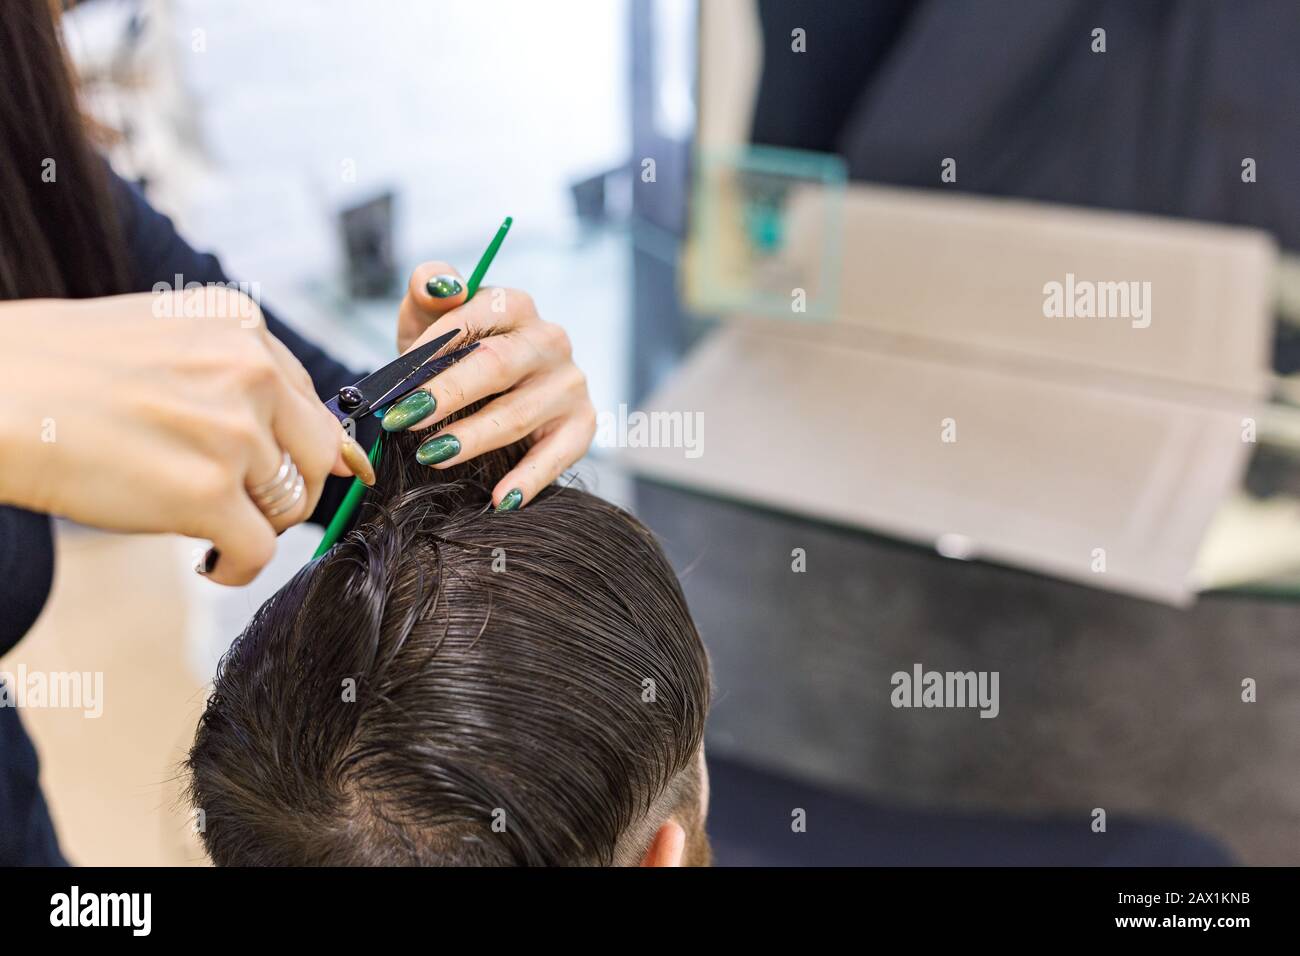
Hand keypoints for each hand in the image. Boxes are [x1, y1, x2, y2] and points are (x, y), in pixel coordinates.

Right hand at [0, 290, 371, 584]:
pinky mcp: (207, 492)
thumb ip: (232, 374)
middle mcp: (249, 371)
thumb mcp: (164, 340)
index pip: (310, 403)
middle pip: (317, 456)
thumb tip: (306, 440)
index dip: (294, 449)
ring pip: (288, 504)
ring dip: (252, 525)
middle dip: (288, 490)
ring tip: (204, 524)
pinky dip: (238, 566)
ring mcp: (232, 432)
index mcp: (242, 326)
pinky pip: (260, 549)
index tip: (277, 474)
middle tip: (245, 506)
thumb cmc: (57, 371)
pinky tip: (210, 562)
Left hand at [392, 262, 596, 507]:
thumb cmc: (452, 351)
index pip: (474, 318)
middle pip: (496, 365)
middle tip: (402, 418)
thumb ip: (427, 288)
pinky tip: (500, 499)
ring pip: (518, 414)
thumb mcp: (429, 316)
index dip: (431, 347)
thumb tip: (441, 286)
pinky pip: (557, 455)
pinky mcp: (581, 423)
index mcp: (514, 305)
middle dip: (445, 394)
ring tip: (431, 456)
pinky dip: (529, 480)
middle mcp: (549, 340)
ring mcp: (569, 384)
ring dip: (472, 438)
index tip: (394, 378)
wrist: (484, 389)